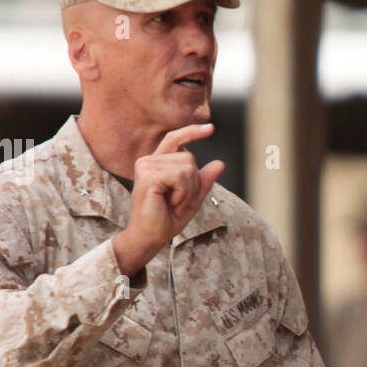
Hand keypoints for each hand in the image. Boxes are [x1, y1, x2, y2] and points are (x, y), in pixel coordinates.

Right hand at [114, 123, 224, 275]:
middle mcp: (149, 161)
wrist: (150, 237)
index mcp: (158, 163)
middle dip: (194, 184)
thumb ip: (203, 181)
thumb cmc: (167, 219)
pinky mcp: (148, 175)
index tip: (211, 129)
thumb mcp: (192, 199)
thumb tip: (220, 163)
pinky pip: (180, 176)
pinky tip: (172, 204)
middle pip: (189, 158)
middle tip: (180, 203)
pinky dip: (183, 193)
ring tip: (175, 205)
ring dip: (188, 191)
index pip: (175, 139)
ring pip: (187, 167)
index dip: (192, 132)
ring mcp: (146, 166)